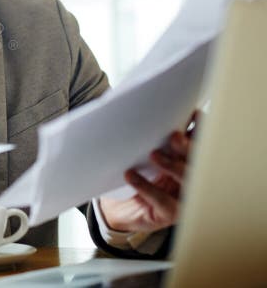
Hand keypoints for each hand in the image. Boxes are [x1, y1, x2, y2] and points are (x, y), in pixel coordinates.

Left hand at [100, 110, 199, 233]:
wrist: (117, 206)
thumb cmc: (134, 173)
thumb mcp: (140, 151)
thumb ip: (147, 135)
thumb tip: (138, 105)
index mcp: (187, 159)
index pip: (200, 142)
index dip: (201, 129)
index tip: (193, 114)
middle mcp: (191, 178)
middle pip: (199, 162)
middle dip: (189, 148)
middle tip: (173, 135)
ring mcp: (183, 198)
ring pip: (188, 182)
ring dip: (172, 166)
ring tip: (153, 154)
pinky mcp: (169, 214)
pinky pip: (162, 201)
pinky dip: (146, 186)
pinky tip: (130, 175)